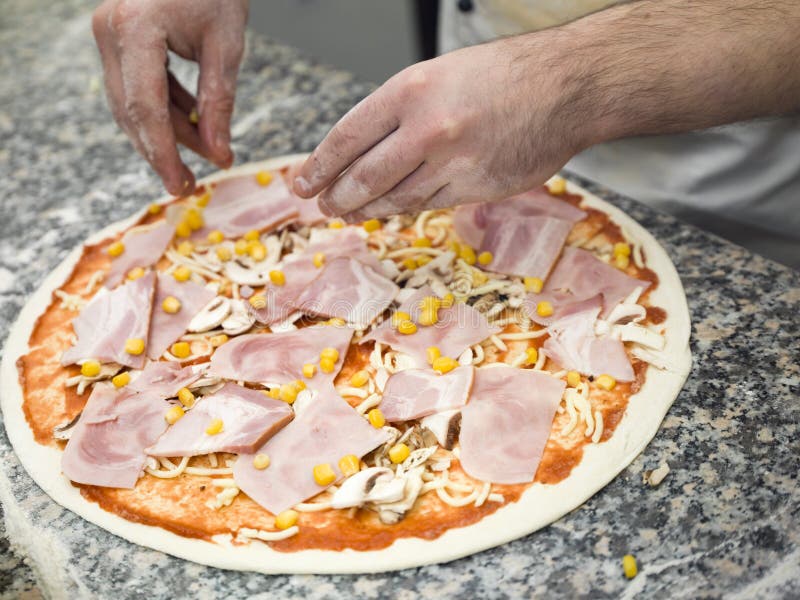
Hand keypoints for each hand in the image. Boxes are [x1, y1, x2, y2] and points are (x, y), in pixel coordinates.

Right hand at [92, 0, 247, 194]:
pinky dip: (165, 110)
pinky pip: (136, 87)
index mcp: (136, 29)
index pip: (145, 108)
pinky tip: (195, 126)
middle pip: (132, 111)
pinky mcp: (116, 38)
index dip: (162, 153)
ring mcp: (107, 34)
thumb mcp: (226, 46)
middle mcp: (110, 32)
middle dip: (163, 151)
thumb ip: (219, 103)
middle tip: (190, 184)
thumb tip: (219, 156)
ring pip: (132, 104)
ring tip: (207, 153)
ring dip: (168, 133)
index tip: (180, 185)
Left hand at [293, 36, 590, 220]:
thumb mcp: (440, 74)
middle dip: (336, 195)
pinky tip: (391, 210)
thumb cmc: (503, 75)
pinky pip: (429, 205)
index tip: (301, 183)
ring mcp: (454, 162)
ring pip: (395, 198)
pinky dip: (405, 209)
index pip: (347, 136)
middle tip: (323, 205)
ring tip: (350, 212)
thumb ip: (400, 112)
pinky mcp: (477, 188)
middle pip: (364, 176)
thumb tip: (360, 151)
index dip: (318, 165)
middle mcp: (429, 127)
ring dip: (367, 209)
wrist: (566, 87)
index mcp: (412, 89)